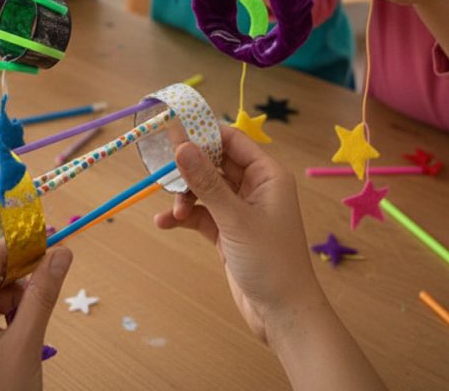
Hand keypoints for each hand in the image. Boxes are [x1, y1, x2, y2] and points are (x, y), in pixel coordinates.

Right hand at [154, 128, 324, 344]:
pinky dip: (185, 215)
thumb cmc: (270, 261)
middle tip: (164, 172)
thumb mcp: (234, 219)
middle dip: (190, 169)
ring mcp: (240, 209)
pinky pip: (201, 213)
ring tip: (175, 211)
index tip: (172, 133)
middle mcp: (254, 187)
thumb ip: (206, 182)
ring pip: (205, 188)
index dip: (204, 134)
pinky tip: (165, 223)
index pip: (232, 140)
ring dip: (186, 196)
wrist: (284, 315)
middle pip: (214, 163)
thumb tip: (181, 146)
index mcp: (267, 175)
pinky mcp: (228, 231)